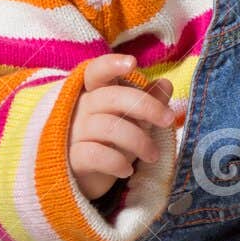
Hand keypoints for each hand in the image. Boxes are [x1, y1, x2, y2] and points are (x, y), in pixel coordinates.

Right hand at [68, 54, 175, 201]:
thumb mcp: (133, 117)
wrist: (83, 177)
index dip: (111, 64)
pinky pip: (95, 154)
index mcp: (96, 92)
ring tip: (153, 154)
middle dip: (148, 107)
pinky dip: (117, 162)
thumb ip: (149, 100)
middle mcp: (81, 108)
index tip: (132, 63)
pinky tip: (127, 170)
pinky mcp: (70, 157)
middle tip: (169, 120)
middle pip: (113, 97)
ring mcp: (73, 132)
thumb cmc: (111, 139)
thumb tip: (166, 83)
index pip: (97, 72)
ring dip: (139, 141)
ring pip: (109, 127)